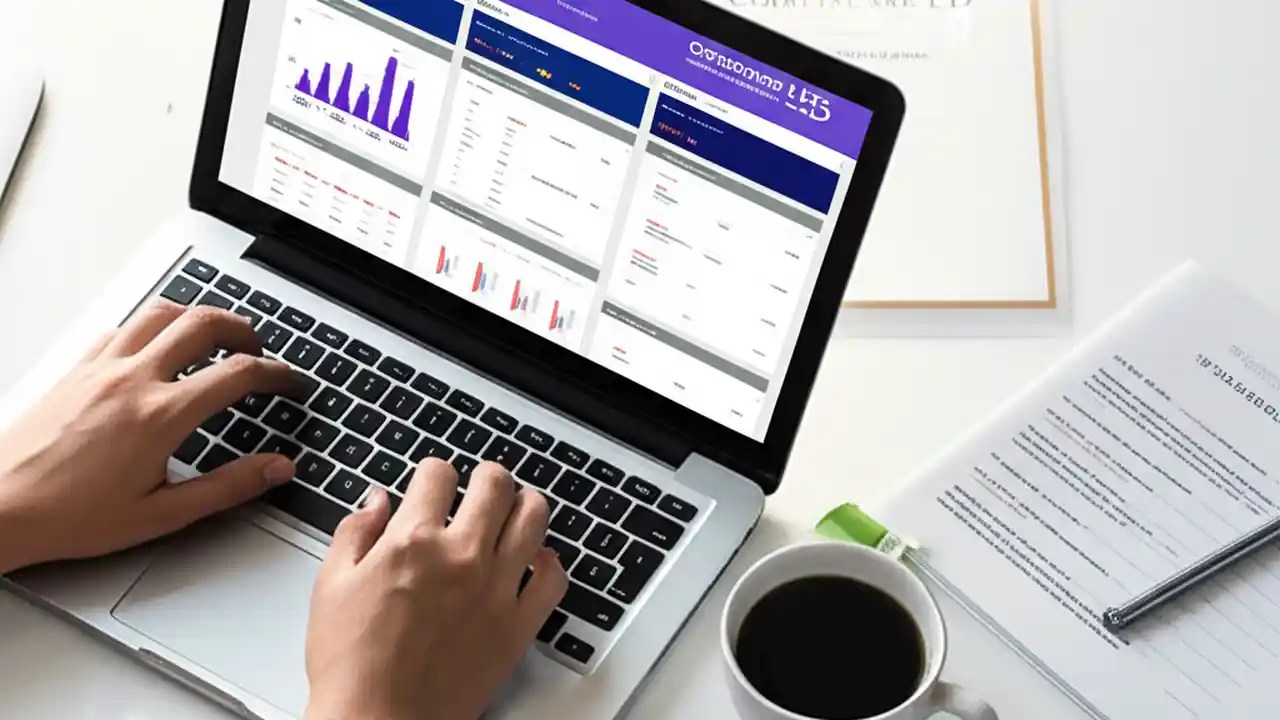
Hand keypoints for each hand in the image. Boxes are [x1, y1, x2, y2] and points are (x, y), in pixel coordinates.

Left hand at [0, 301, 302, 573]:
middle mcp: (133, 381)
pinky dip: (151, 328)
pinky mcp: (76, 370)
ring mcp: (101, 369)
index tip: (289, 383)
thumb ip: (228, 488)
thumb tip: (276, 469)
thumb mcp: (162, 514)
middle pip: (203, 323)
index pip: (239, 374)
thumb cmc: (69, 517)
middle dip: (244, 329)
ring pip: (162, 313)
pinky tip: (156, 348)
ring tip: (216, 335)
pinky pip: (122, 329)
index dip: (277, 374)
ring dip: (198, 316)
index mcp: (161, 416)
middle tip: (260, 349)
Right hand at [305, 460, 567, 719]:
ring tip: (515, 509)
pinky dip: (549, 564)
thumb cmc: (351, 665)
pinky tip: (536, 562)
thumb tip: (376, 501)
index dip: (435, 474)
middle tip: (484, 484)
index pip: (439, 474)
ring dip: (525, 505)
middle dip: (488, 477)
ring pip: (533, 518)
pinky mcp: (518, 625)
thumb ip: (355, 533)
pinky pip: (554, 579)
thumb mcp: (331, 586)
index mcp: (413, 541)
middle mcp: (460, 557)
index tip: (435, 483)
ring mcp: (495, 589)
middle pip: (496, 484)